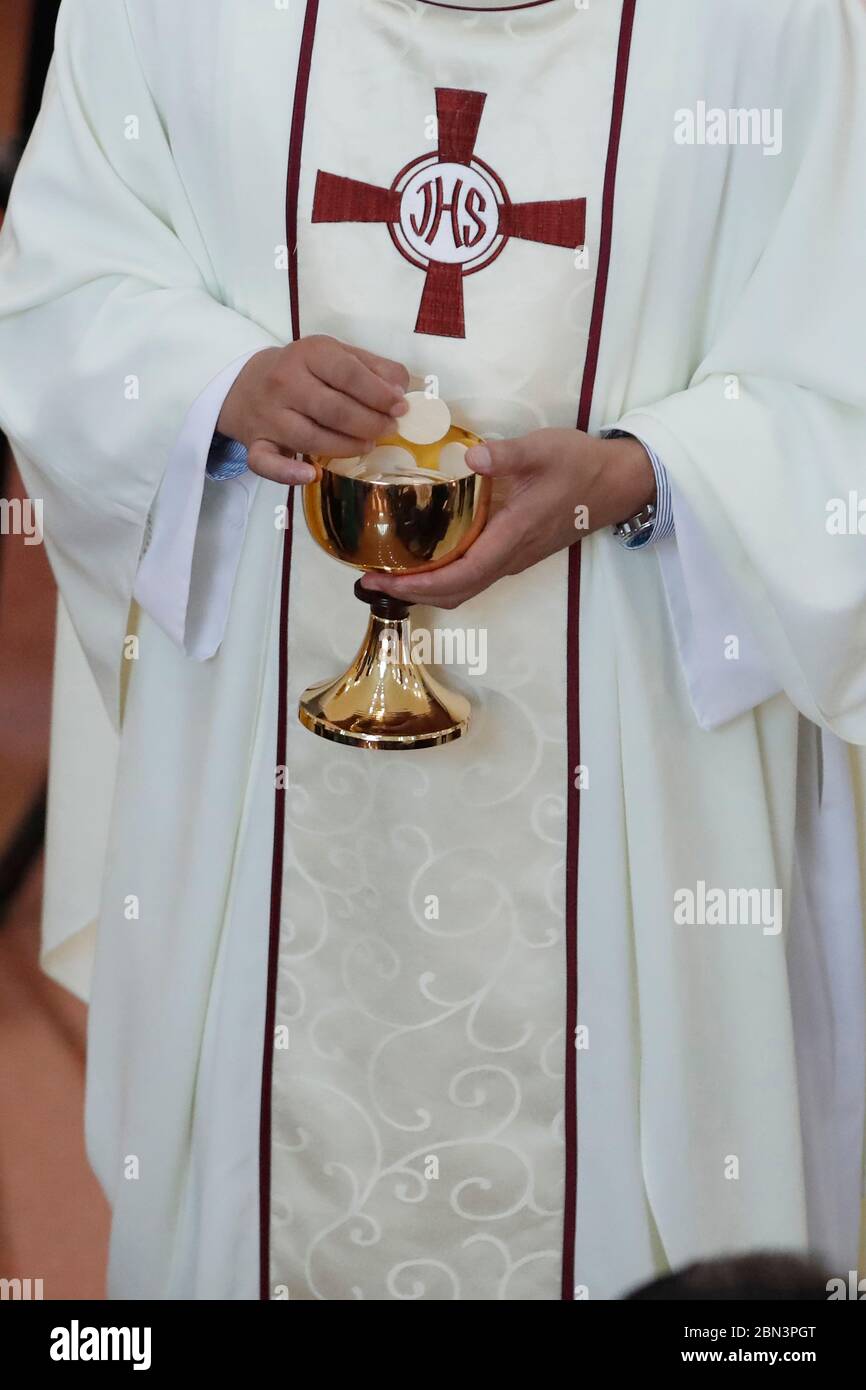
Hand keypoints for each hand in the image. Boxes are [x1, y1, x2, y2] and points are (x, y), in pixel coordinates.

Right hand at [217, 336, 409, 483]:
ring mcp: (269, 415)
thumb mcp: (337, 354)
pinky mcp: (256, 443)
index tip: (401, 408)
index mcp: (309, 354)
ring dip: (346, 447)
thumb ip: (372, 367)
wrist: (248, 383)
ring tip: (368, 445)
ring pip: (311, 438)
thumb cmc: (304, 370)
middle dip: (370, 423)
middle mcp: (285, 382)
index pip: (349, 374)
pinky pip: (266, 462)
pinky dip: (287, 473)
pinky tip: (312, 475)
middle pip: (334, 410)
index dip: (379, 394)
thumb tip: (401, 388)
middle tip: (389, 429)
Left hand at [361, 429, 654, 609]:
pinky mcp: (514, 551)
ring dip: (425, 588)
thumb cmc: (579, 464)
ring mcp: (512, 558)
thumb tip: (471, 458)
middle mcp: (509, 558)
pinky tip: (422, 556)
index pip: (458, 577)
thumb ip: (506, 454)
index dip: (416, 586)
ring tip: (387, 572)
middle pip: (454, 592)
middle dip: (410, 592)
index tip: (380, 579)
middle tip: (368, 578)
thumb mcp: (543, 449)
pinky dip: (442, 576)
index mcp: (510, 538)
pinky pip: (472, 574)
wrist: (616, 482)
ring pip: (463, 587)